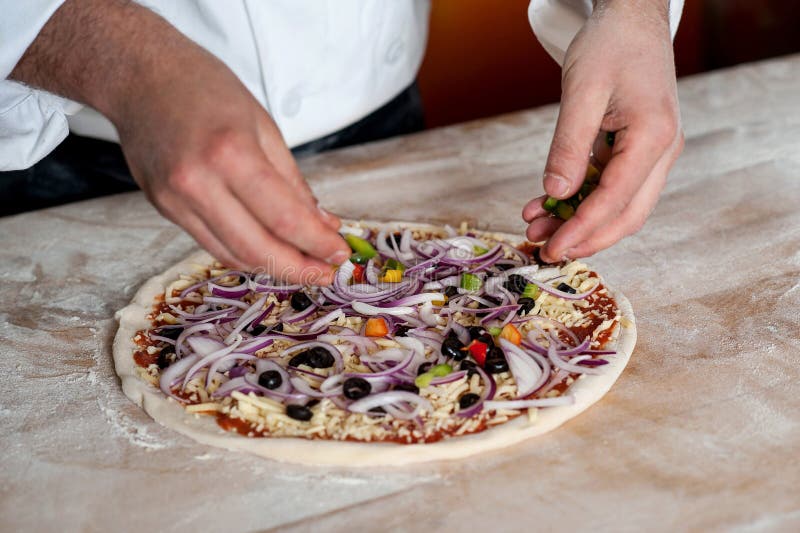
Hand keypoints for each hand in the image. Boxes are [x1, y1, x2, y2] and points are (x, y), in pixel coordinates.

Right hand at [115, 45, 349, 284]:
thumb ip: (293, 181)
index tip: (340, 255)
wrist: (138, 76)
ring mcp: (175, 201)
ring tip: (304, 265)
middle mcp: (198, 183)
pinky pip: (212, 245)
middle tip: (326, 273)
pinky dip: (245, 253)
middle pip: (258, 249)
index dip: (317, 244)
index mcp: (230, 153)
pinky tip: (268, 250)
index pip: (284, 218)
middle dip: (299, 268)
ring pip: (233, 255)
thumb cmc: (203, 88)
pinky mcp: (164, 209)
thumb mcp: (263, 125)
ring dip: (273, 267)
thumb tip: (322, 223)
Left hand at [522, 0, 683, 262]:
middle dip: (584, 238)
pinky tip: (548, 204)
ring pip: (618, 205)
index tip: (551, 250)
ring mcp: (653, 153)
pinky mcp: (637, 151)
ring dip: (578, 222)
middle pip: (626, 215)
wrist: (631, 19)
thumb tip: (557, 194)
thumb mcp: (581, 92)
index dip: (581, 229)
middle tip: (544, 252)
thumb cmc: (609, 46)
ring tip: (537, 229)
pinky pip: (610, 186)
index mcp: (653, 137)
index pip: (616, 199)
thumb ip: (569, 146)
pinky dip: (581, 200)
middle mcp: (662, 151)